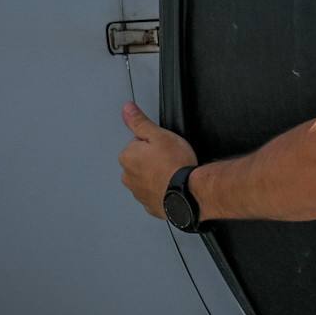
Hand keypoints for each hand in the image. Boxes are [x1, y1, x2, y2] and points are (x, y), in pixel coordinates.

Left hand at [119, 102, 198, 216]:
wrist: (188, 192)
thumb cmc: (175, 164)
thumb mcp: (159, 134)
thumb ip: (140, 122)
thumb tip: (127, 109)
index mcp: (127, 157)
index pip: (138, 144)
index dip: (154, 143)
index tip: (164, 147)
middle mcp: (128, 176)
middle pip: (141, 162)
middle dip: (153, 160)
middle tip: (169, 160)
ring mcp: (138, 193)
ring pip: (147, 178)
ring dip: (157, 176)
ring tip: (172, 173)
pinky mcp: (149, 205)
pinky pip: (155, 193)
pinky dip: (162, 190)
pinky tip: (171, 186)